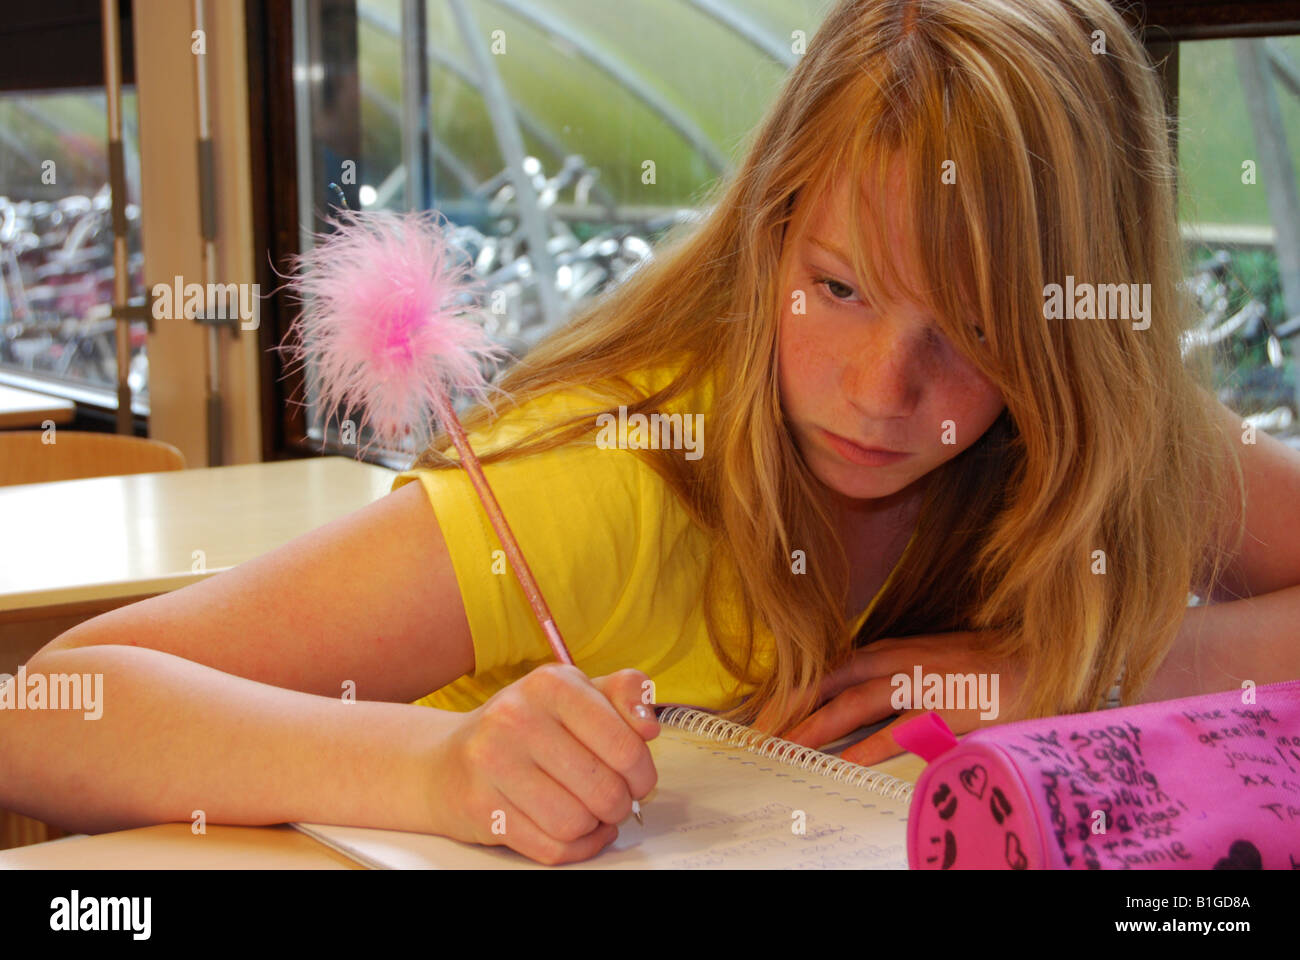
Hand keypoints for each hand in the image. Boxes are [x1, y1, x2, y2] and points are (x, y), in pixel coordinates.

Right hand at [429, 665, 658, 864]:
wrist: (445, 761)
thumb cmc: (524, 728)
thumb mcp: (575, 695)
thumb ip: (624, 695)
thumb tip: (650, 725)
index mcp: (551, 684)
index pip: (625, 745)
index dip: (642, 773)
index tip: (637, 778)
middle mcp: (517, 717)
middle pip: (604, 790)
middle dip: (619, 804)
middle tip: (614, 800)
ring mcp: (493, 763)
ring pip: (576, 823)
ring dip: (592, 826)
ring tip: (587, 811)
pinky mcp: (480, 807)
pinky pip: (550, 848)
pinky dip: (573, 847)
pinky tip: (571, 831)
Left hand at [769, 632, 1022, 766]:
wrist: (1037, 658)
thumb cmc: (981, 662)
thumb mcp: (925, 658)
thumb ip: (888, 673)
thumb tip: (850, 697)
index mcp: (889, 648)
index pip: (827, 667)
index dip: (792, 688)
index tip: (761, 710)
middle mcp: (897, 660)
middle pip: (829, 682)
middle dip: (789, 707)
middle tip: (758, 733)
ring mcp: (920, 682)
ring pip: (854, 704)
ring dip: (816, 726)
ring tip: (786, 748)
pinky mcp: (945, 708)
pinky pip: (899, 731)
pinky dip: (867, 748)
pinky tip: (844, 763)